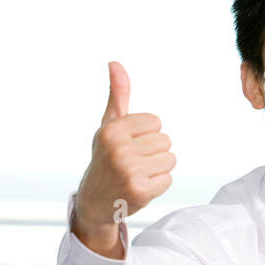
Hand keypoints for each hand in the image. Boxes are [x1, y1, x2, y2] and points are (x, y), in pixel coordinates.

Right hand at [73, 62, 175, 245]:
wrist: (95, 202)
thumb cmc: (106, 157)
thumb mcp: (109, 125)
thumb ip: (118, 94)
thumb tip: (115, 62)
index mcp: (111, 130)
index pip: (156, 122)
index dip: (146, 134)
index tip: (129, 145)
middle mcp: (118, 149)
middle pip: (165, 140)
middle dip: (153, 151)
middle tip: (132, 162)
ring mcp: (129, 170)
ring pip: (170, 159)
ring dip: (157, 168)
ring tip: (137, 174)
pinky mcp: (140, 190)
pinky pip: (169, 178)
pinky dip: (158, 185)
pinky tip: (140, 187)